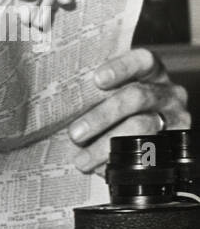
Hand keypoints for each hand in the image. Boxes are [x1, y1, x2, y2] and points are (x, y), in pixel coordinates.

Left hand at [67, 50, 190, 172]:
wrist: (135, 140)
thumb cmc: (109, 111)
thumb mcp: (104, 96)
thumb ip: (90, 93)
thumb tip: (53, 100)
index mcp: (150, 72)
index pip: (142, 61)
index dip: (122, 67)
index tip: (97, 79)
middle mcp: (168, 92)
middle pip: (137, 97)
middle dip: (102, 115)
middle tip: (75, 133)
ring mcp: (175, 117)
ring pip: (143, 126)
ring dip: (107, 144)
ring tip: (82, 159)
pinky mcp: (175, 143)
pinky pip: (148, 152)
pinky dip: (119, 160)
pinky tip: (100, 168)